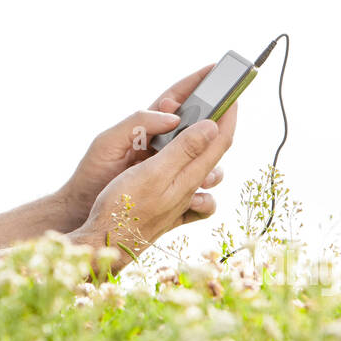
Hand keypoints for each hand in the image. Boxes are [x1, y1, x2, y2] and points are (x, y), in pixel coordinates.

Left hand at [56, 62, 229, 227]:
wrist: (81, 211)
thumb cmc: (91, 174)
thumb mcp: (107, 142)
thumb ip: (137, 123)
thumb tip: (173, 116)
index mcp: (146, 127)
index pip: (175, 100)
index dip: (195, 83)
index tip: (215, 69)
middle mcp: (161, 145)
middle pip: (197, 125)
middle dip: (216, 113)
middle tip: (231, 104)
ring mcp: (168, 168)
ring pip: (203, 158)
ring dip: (213, 155)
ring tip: (215, 152)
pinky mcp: (171, 193)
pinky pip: (197, 189)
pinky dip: (205, 190)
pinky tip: (203, 191)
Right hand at [70, 100, 236, 271]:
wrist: (106, 245)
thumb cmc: (124, 208)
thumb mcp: (154, 173)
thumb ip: (184, 150)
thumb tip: (213, 127)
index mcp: (189, 176)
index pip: (219, 141)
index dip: (228, 116)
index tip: (233, 95)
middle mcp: (190, 189)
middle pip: (214, 154)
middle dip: (219, 128)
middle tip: (218, 105)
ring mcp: (180, 202)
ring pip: (204, 173)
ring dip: (205, 151)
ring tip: (198, 133)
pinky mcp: (168, 212)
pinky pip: (192, 194)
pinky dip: (194, 181)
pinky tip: (182, 176)